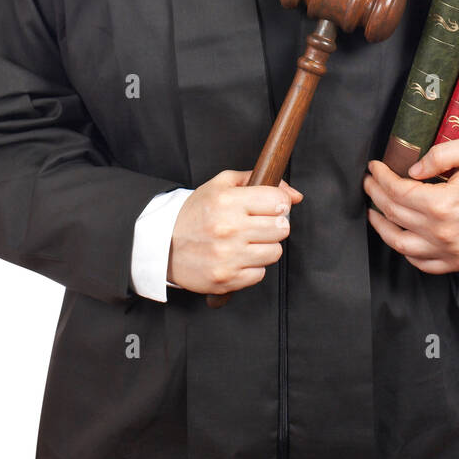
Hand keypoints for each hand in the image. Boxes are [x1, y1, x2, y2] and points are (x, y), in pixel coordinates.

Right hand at [168, 170, 303, 295]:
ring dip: (265, 247)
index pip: (278, 202)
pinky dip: (252, 267)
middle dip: (274, 225)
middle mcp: (228, 229)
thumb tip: (294, 195)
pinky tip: (237, 258)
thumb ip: (257, 180)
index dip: (279, 204)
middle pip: (281, 228)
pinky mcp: (226, 279)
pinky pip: (260, 274)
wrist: (163, 246)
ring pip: (275, 252)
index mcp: (227, 201)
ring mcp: (227, 256)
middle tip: (258, 225)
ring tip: (246, 242)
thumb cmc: (195, 214)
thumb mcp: (220, 186)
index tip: (271, 208)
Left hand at [363, 136, 458, 274]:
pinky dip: (405, 251)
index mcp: (446, 203)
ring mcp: (452, 251)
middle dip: (377, 196)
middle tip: (370, 182)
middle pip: (395, 215)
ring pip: (401, 245)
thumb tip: (412, 170)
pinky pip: (423, 264)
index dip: (381, 178)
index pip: (398, 193)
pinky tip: (399, 236)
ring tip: (374, 210)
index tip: (373, 168)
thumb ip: (439, 154)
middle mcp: (445, 232)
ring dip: (382, 227)